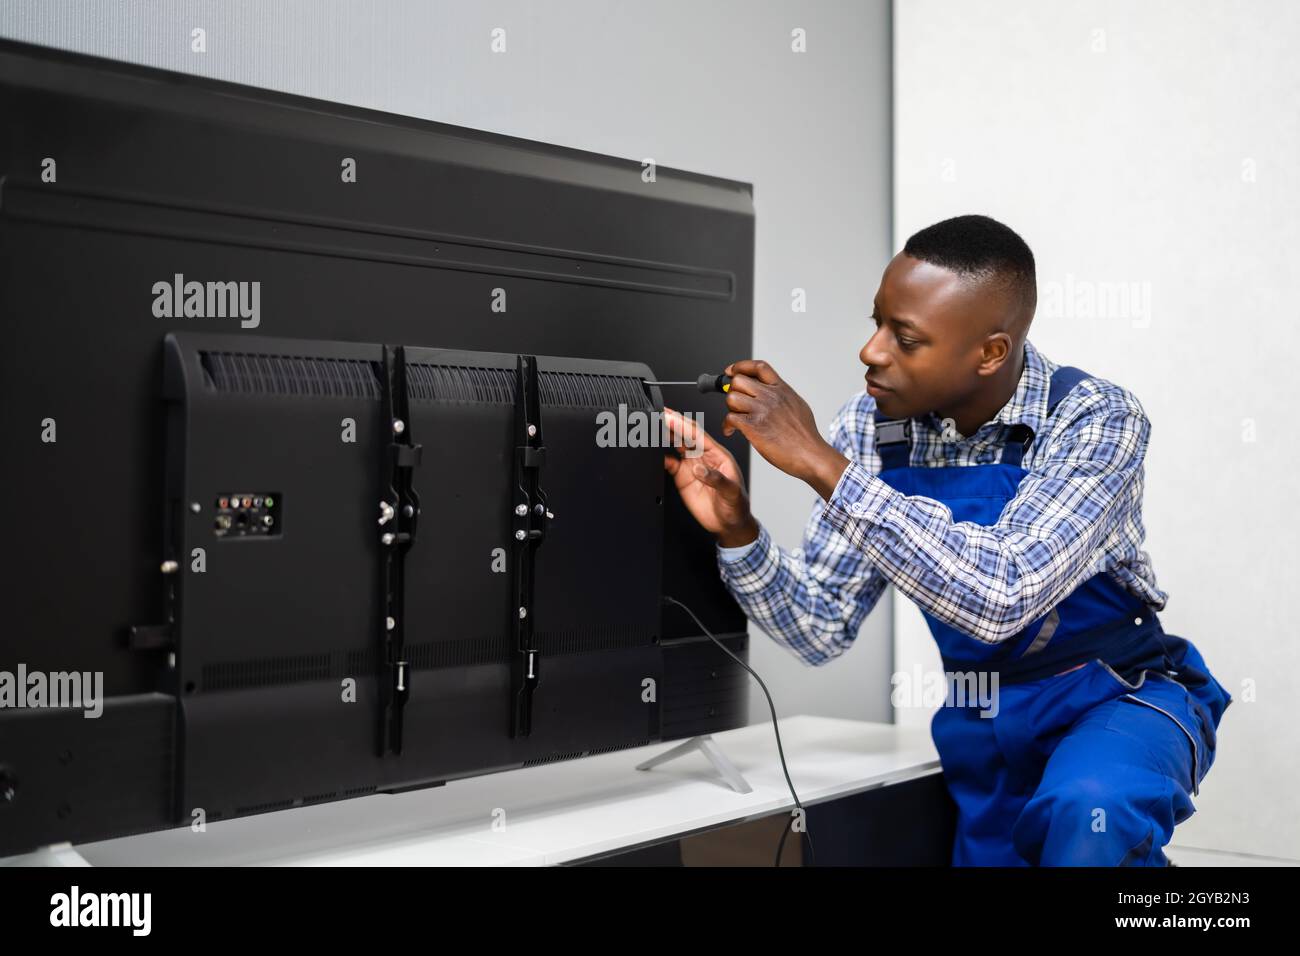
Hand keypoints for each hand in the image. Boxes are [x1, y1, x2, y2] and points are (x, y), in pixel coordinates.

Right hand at [661, 407, 759, 546]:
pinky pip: (669, 463)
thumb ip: (716, 478)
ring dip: (665, 435)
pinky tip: (654, 453)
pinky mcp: (683, 477)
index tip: (670, 417)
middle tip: (658, 414)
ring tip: (653, 426)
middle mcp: (703, 457)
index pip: (697, 434)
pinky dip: (661, 457)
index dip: (682, 424)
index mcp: (717, 454)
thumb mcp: (731, 492)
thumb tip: (699, 468)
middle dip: (672, 423)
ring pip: (676, 445)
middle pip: (685, 435)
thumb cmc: (736, 506)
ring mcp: (692, 466)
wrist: (729, 524)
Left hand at [721, 359, 849, 499]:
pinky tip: (731, 431)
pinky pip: (730, 418)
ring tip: (736, 419)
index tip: (731, 371)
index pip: (758, 367)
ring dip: (730, 409)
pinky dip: (727, 426)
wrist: (810, 454)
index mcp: (782, 389)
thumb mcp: (798, 406)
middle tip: (736, 405)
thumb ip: (782, 396)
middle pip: (739, 381)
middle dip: (733, 392)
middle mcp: (771, 396)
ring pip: (731, 397)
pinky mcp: (754, 426)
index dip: (741, 366)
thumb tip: (771, 393)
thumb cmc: (805, 436)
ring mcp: (762, 410)